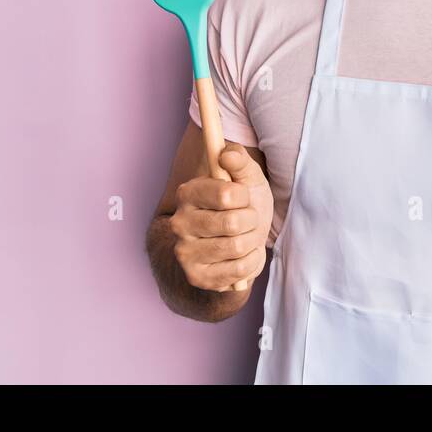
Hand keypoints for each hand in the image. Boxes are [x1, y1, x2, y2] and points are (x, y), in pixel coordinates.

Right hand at [170, 142, 273, 291]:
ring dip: (251, 241)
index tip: (242, 196)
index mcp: (188, 193)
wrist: (240, 240)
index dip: (244, 196)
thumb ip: (239, 160)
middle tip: (247, 219)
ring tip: (245, 236)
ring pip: (236, 247)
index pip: (225, 194)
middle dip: (251, 220)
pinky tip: (243, 255)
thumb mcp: (248, 178)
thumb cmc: (244, 205)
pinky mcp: (196, 277)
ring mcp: (185, 253)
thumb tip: (227, 154)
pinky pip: (238, 271)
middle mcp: (179, 223)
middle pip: (232, 223)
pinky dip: (251, 262)